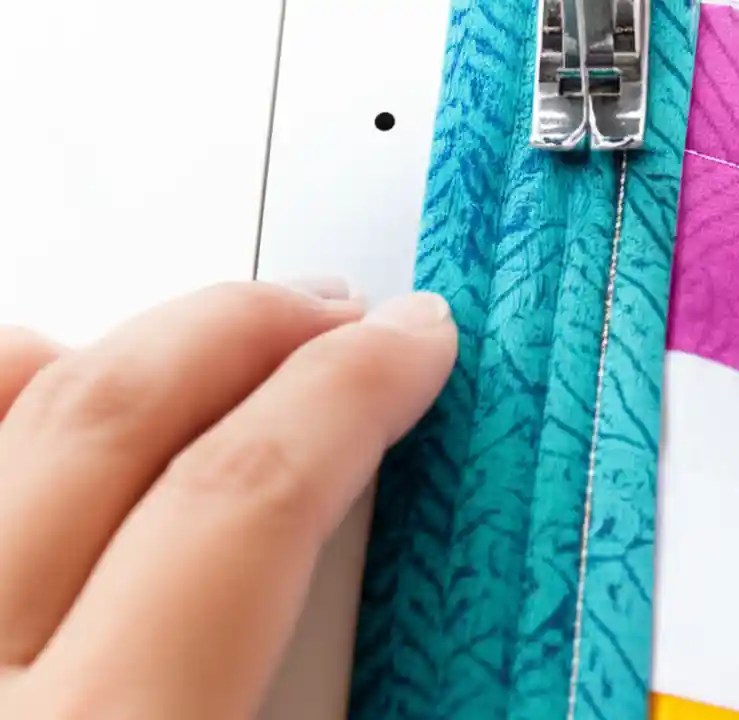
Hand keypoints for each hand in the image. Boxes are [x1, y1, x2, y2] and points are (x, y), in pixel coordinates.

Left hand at [0, 282, 456, 718]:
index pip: (246, 498)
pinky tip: (58, 375)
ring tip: (220, 331)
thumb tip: (394, 575)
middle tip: (337, 313)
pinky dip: (10, 390)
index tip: (409, 345)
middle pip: (118, 420)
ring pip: (10, 409)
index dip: (347, 393)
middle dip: (252, 329)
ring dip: (134, 344)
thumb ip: (336, 689)